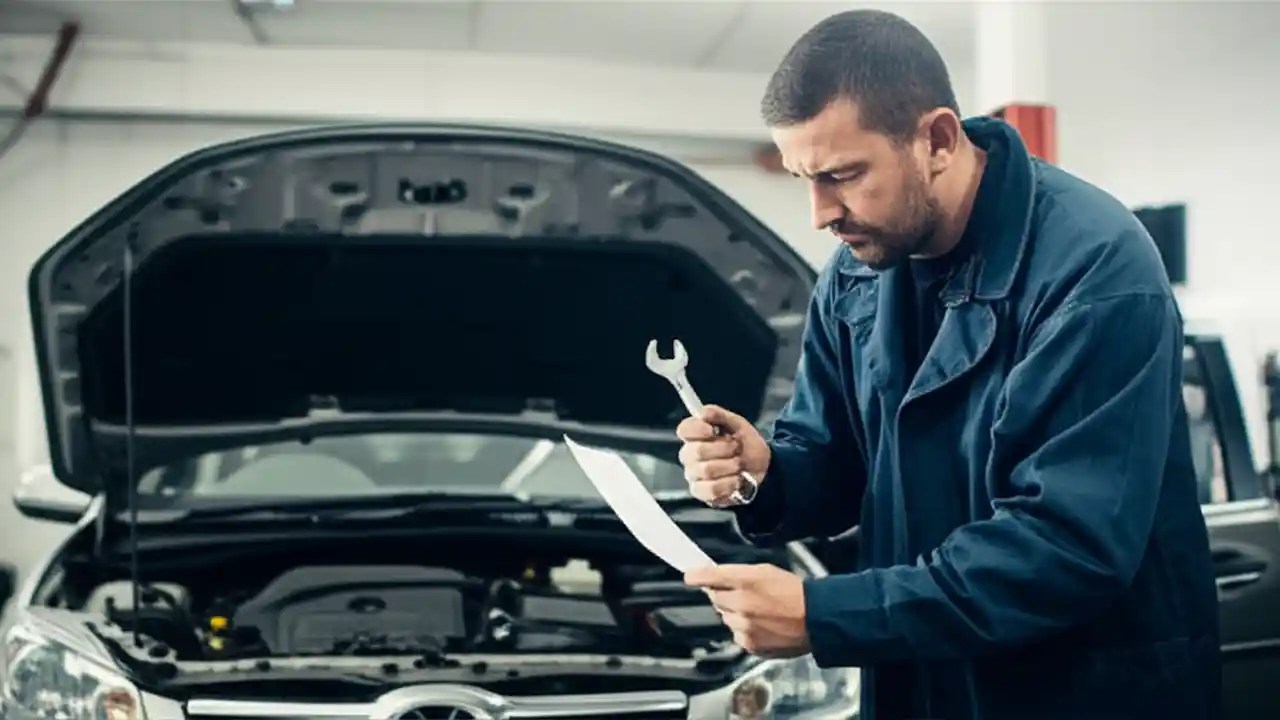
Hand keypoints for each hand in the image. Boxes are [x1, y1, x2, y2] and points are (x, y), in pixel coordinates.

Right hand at [676, 405, 769, 507]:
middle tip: (736, 448)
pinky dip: (728, 484)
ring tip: (739, 465)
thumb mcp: (738, 424)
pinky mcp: (701, 492)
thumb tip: (703, 413)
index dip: (697, 429)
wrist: (762, 467)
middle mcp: (690, 455)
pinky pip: (710, 489)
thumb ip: (720, 415)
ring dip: (729, 466)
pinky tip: (736, 480)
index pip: (684, 429)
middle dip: (723, 449)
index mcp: (695, 435)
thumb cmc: (746, 445)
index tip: (713, 430)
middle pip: (696, 451)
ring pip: (706, 470)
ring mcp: (693, 475)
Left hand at [684, 563, 810, 658]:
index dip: (696, 576)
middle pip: (714, 598)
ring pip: (725, 617)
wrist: (816, 619)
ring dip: (734, 613)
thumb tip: (714, 578)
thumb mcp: (766, 571)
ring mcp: (744, 627)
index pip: (709, 577)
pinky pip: (736, 634)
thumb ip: (738, 574)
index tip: (689, 576)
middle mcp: (741, 604)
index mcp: (745, 581)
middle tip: (741, 594)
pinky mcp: (749, 644)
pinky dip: (744, 629)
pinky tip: (762, 625)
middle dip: (723, 595)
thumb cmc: (794, 591)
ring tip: (757, 611)